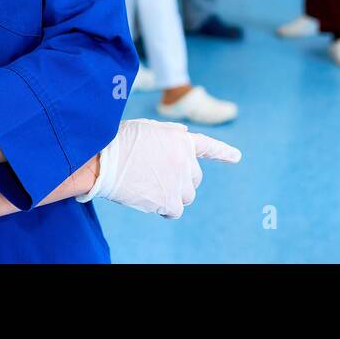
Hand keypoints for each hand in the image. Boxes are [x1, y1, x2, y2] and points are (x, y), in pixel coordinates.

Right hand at [76, 118, 241, 217]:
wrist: (103, 160)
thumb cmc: (118, 142)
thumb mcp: (148, 128)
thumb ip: (169, 134)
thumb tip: (185, 135)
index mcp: (180, 139)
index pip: (207, 146)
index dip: (222, 152)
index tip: (236, 157)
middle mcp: (185, 159)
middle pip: (195, 177)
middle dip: (181, 180)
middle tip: (158, 178)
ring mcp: (179, 180)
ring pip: (187, 195)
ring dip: (173, 195)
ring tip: (149, 187)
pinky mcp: (171, 199)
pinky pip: (176, 210)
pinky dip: (165, 209)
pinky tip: (149, 200)